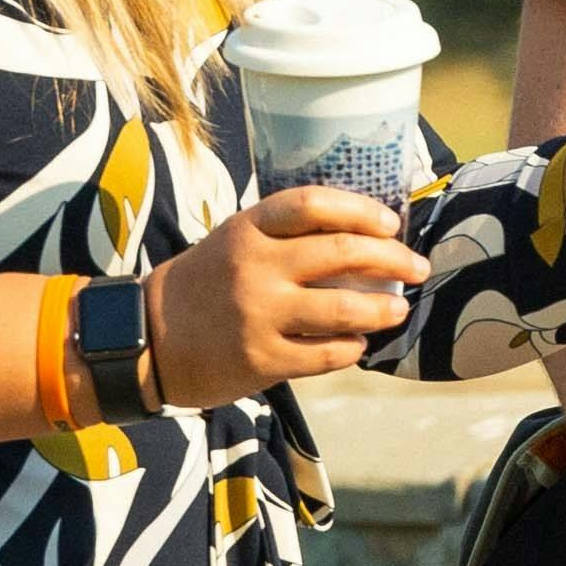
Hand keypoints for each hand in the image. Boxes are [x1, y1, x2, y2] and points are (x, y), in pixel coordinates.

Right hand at [145, 186, 431, 408]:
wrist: (148, 340)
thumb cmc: (205, 284)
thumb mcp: (234, 241)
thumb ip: (286, 236)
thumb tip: (363, 236)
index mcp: (249, 230)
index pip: (315, 204)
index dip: (362, 210)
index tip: (392, 223)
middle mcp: (255, 267)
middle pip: (344, 253)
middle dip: (394, 259)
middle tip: (417, 266)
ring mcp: (259, 315)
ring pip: (344, 309)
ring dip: (384, 309)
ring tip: (399, 309)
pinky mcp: (262, 360)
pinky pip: (327, 355)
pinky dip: (352, 348)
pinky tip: (358, 344)